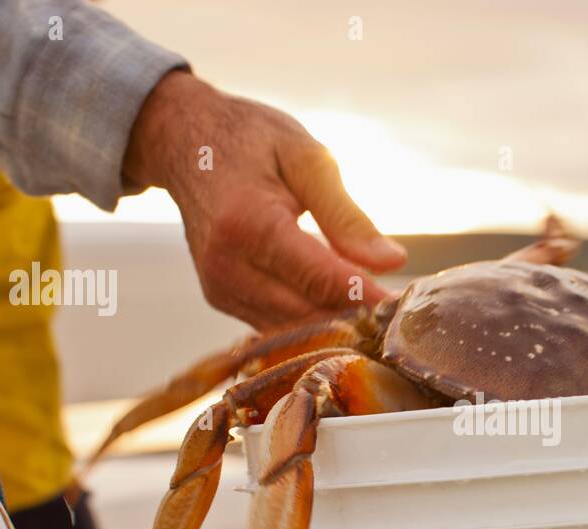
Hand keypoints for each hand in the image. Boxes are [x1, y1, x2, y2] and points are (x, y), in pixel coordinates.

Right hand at [122, 70, 405, 329]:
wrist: (183, 141)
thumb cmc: (250, 140)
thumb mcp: (307, 158)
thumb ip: (348, 216)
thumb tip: (392, 261)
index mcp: (249, 224)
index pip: (320, 280)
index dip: (367, 298)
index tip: (404, 306)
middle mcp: (227, 265)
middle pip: (308, 314)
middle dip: (356, 316)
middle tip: (398, 311)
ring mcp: (220, 287)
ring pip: (293, 329)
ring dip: (336, 324)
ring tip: (375, 307)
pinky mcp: (221, 299)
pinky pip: (276, 324)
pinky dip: (311, 319)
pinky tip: (339, 303)